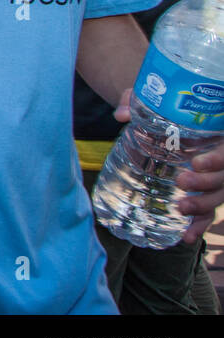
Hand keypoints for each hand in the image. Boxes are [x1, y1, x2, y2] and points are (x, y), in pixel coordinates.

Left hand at [114, 88, 223, 240]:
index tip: (195, 162)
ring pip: (218, 196)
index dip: (217, 160)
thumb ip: (139, 101)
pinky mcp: (202, 191)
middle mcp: (219, 157)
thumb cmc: (163, 107)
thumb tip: (123, 115)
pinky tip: (187, 238)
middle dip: (206, 183)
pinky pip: (207, 212)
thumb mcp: (153, 99)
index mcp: (217, 134)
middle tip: (180, 182)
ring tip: (180, 209)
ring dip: (202, 206)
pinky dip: (199, 226)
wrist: (164, 115)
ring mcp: (214, 177)